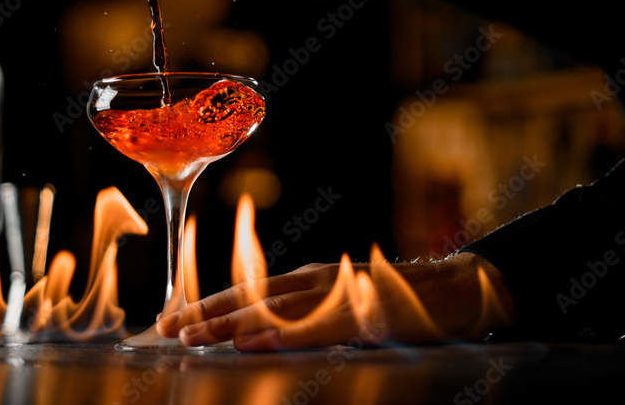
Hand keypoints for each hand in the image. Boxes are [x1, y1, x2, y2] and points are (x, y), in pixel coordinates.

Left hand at [155, 252, 515, 350]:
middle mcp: (316, 282)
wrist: (460, 288)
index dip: (207, 304)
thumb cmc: (398, 302)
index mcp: (308, 281)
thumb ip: (305, 317)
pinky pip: (318, 326)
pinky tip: (256, 342)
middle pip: (251, 297)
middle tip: (164, 327)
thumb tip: (259, 335)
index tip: (170, 318)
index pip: (248, 292)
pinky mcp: (365, 313)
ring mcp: (339, 295)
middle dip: (204, 312)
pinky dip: (284, 334)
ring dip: (230, 321)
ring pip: (274, 308)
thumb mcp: (342, 308)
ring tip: (194, 336)